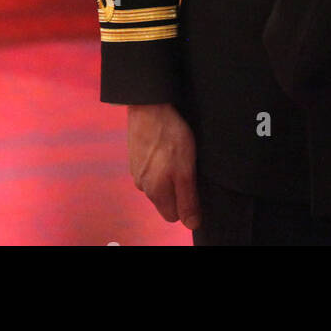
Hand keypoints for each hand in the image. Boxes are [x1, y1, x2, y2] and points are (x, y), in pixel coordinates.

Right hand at [127, 103, 199, 231]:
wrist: (148, 106)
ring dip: (170, 172)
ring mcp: (136, 170)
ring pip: (159, 182)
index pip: (173, 215)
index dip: (187, 203)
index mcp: (155, 192)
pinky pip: (153, 168)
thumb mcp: (186, 170)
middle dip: (179, 187)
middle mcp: (142, 185)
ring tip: (178, 151)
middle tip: (187, 165)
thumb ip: (188, 199)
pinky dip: (161, 160)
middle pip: (166, 199)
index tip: (194, 184)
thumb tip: (192, 224)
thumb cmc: (169, 136)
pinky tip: (167, 144)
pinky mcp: (136, 156)